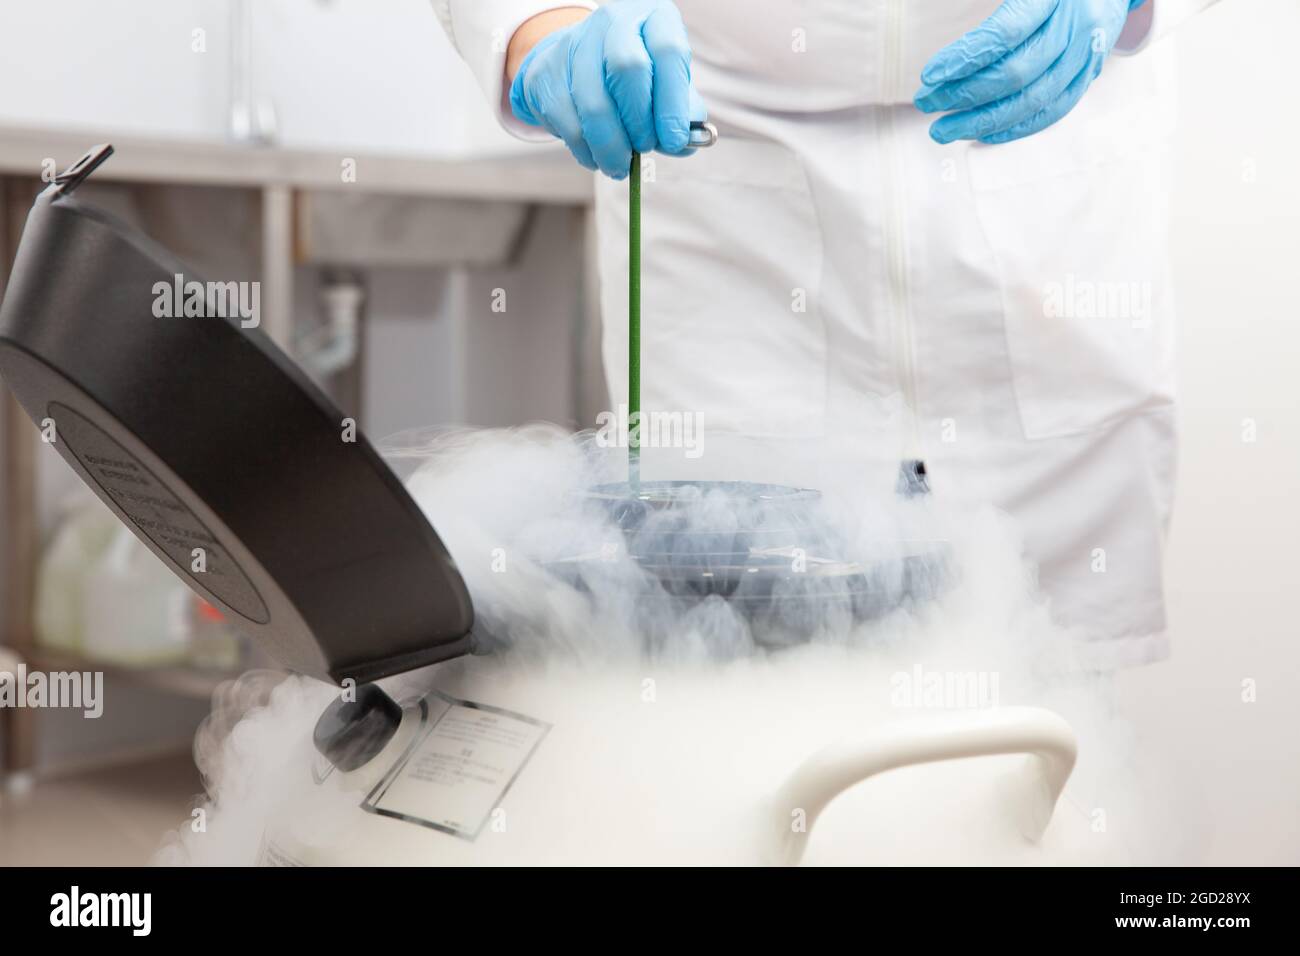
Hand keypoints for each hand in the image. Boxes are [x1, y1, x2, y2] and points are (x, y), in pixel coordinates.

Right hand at [508, 0, 704, 178]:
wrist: (577, 64)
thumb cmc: (632, 80)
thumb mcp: (665, 85)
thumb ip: (681, 112)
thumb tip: (686, 142)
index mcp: (652, 18)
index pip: (668, 51)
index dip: (673, 102)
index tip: (674, 141)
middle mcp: (613, 21)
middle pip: (627, 69)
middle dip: (639, 121)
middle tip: (644, 148)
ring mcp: (574, 43)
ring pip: (594, 102)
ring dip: (611, 145)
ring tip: (621, 164)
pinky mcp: (546, 72)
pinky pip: (568, 121)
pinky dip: (586, 150)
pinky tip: (597, 157)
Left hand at [914, 0, 1146, 144]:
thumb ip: (994, 13)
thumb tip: (951, 53)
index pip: (1005, 33)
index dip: (965, 57)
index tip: (928, 75)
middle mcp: (1075, 25)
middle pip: (1015, 73)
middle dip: (963, 94)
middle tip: (925, 102)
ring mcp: (1086, 54)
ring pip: (1032, 100)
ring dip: (981, 121)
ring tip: (943, 129)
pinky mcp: (1089, 75)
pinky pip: (1052, 111)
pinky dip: (1014, 128)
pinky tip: (980, 134)